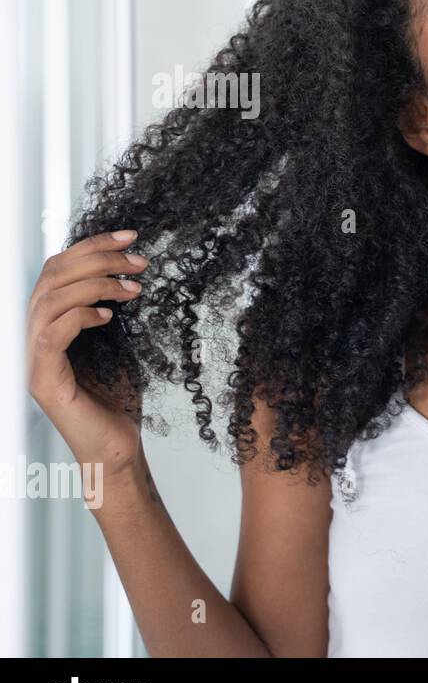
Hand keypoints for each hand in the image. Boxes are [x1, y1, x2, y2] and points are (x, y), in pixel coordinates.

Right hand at [26, 228, 149, 477]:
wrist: (117, 446)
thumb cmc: (118, 397)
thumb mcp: (119, 340)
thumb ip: (110, 307)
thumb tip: (129, 269)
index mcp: (51, 321)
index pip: (59, 269)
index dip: (92, 245)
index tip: (131, 236)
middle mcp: (35, 335)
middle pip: (52, 275)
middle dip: (99, 257)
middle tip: (139, 259)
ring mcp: (33, 357)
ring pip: (50, 298)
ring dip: (96, 283)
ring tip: (133, 288)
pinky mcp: (42, 379)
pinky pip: (51, 333)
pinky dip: (80, 315)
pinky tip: (109, 316)